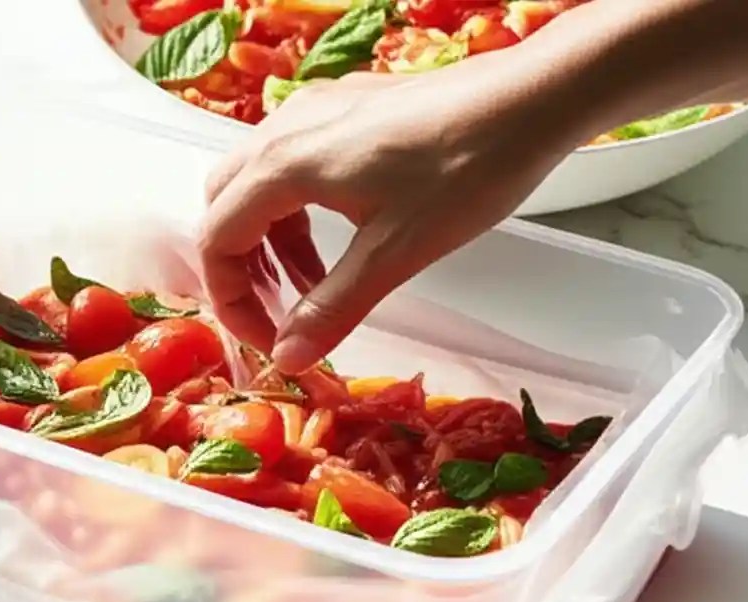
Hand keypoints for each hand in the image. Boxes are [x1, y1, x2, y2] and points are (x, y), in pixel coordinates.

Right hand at [198, 60, 583, 374]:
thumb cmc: (466, 170)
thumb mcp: (395, 252)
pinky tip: (342, 236)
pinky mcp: (347, 105)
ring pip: (257, 181)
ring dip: (272, 241)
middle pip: (225, 205)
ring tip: (316, 286)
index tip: (268, 341)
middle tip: (279, 315)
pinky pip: (293, 160)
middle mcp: (286, 127)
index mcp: (285, 164)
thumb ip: (332, 308)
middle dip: (241, 268)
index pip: (217, 239)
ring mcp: (316, 109)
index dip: (231, 301)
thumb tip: (287, 358)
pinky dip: (298, 209)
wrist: (530, 98)